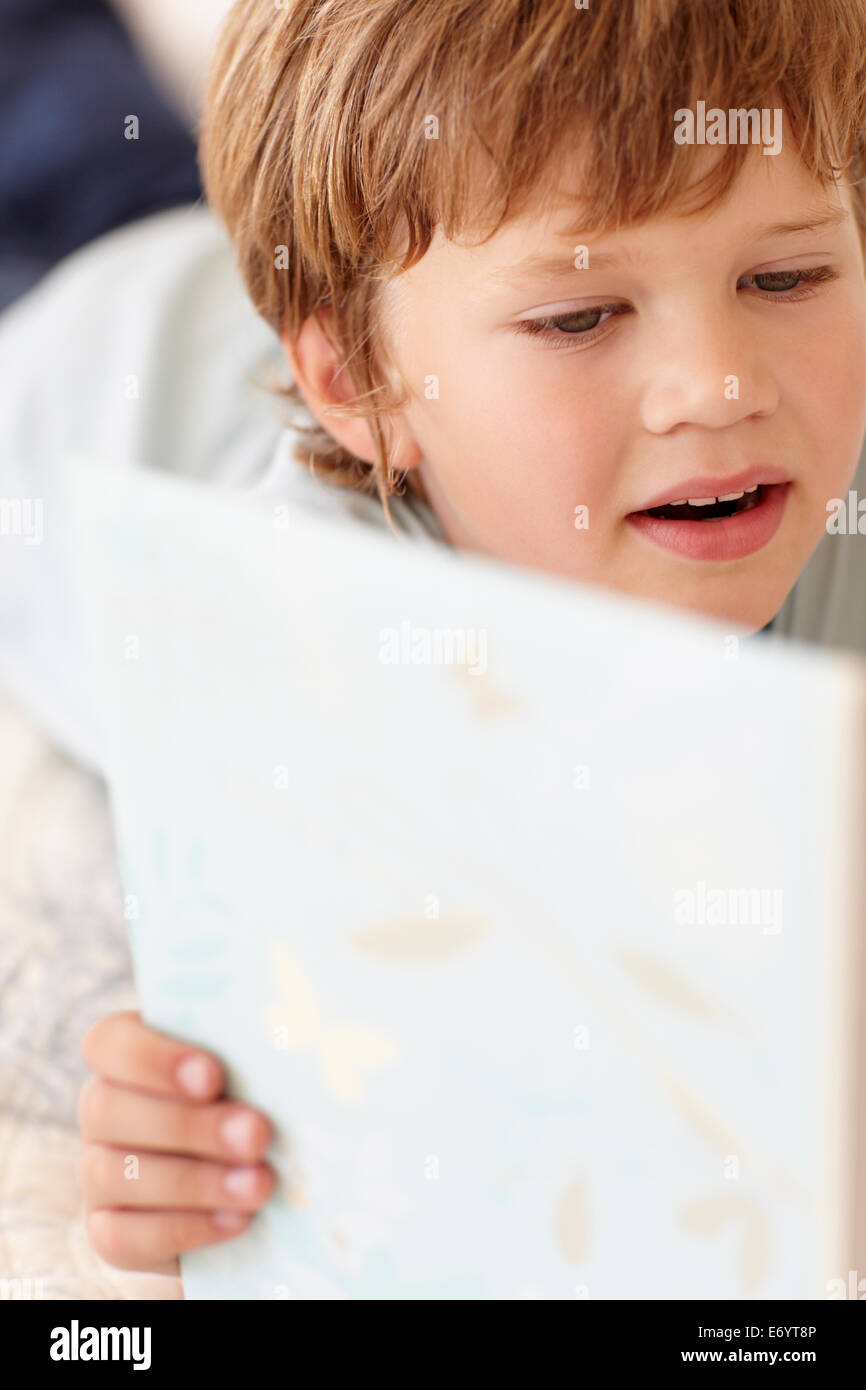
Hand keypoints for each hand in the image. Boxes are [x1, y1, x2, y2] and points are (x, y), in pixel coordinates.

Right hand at [77, 1009, 275, 1274]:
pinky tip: (236, 1220)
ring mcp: (98, 1170)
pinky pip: (123, 1235)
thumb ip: (253, 1051)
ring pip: (117, 1174)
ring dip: (195, 1181)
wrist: (251, 1179)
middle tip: (257, 1135)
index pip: (110, 1043)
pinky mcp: (109, 1229)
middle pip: (110, 1109)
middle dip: (189, 1126)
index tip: (213, 1076)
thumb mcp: (255, 1068)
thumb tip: (290, 1047)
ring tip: (261, 1185)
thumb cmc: (255, 1099)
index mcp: (128, 1053)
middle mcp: (103, 1107)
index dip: (153, 1059)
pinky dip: (184, 1228)